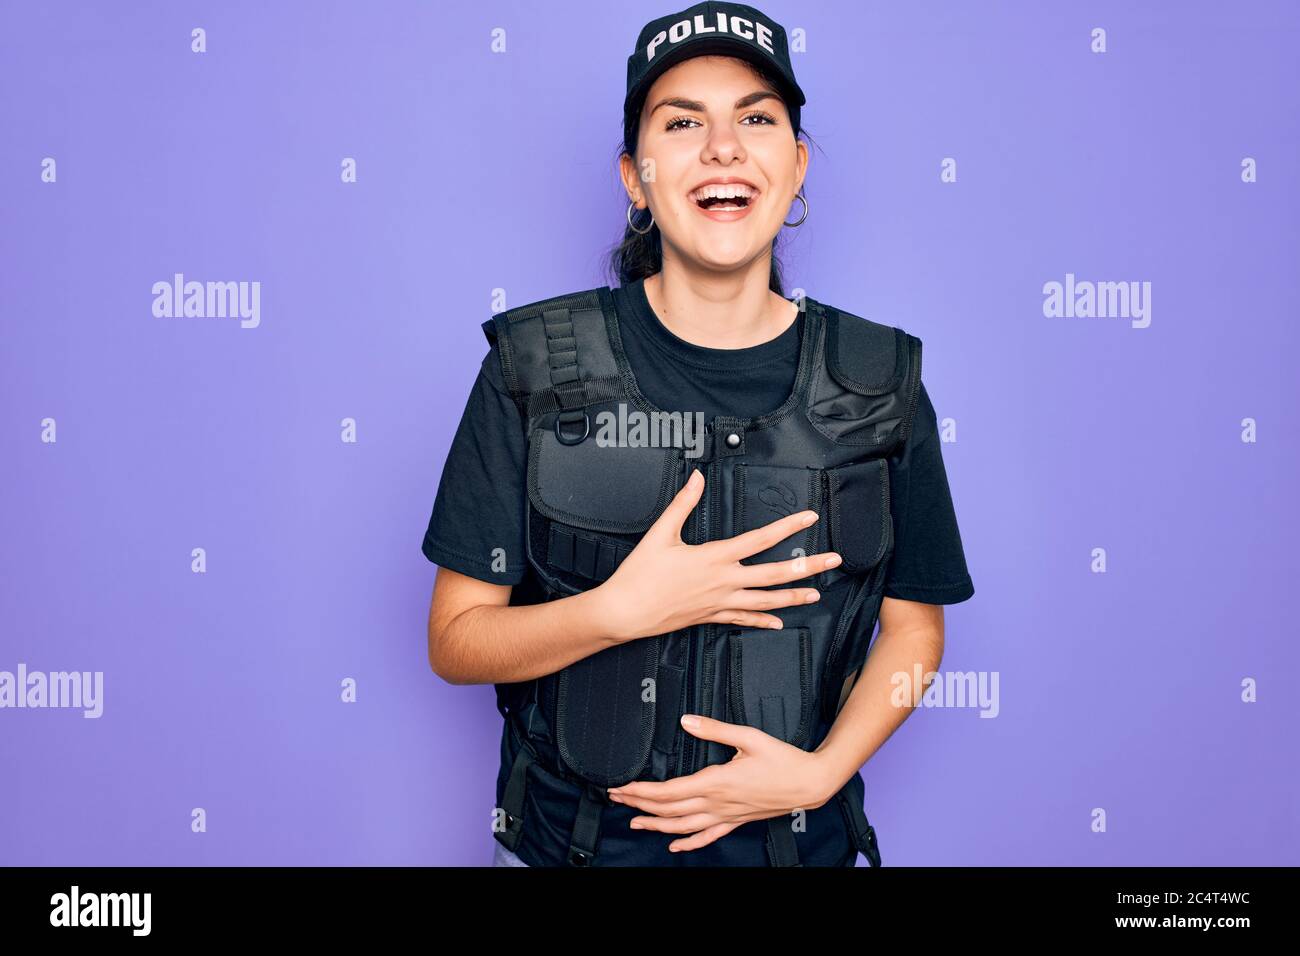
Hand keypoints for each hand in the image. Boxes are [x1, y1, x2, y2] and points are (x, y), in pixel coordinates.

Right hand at [592, 468, 842, 641]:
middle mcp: (723, 581)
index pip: (760, 539)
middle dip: (808, 566)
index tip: (809, 517)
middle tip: (834, 561)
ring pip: (766, 601)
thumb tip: (697, 477)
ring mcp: (720, 602)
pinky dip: (762, 621)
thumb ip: (683, 503)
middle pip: (775, 574)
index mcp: (714, 557)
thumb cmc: (639, 574)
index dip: (788, 526)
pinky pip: (743, 620)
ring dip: (793, 597)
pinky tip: (778, 623)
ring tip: (816, 594)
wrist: (624, 613)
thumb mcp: (660, 533)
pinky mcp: (711, 617)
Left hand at [605, 714, 838, 852]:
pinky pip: (707, 837)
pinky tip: (674, 846)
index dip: (641, 791)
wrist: (809, 783)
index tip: (622, 787)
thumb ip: (714, 729)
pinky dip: (688, 843)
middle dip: (639, 806)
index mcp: (716, 781)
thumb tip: (686, 721)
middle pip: (669, 810)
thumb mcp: (748, 736)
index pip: (668, 791)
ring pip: (683, 827)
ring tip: (634, 823)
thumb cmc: (782, 758)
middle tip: (617, 799)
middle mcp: (717, 803)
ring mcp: (726, 816)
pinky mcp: (735, 821)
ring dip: (656, 826)